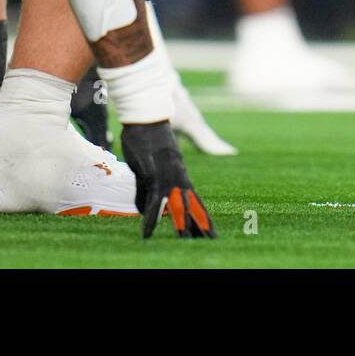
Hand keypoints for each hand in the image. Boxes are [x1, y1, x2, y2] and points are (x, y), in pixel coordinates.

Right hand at [121, 121, 215, 238]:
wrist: (146, 115)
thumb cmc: (146, 139)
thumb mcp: (146, 168)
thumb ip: (145, 189)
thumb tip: (144, 210)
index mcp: (180, 173)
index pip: (195, 199)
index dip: (202, 216)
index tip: (211, 232)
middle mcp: (178, 174)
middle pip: (191, 203)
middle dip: (199, 224)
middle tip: (209, 240)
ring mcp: (166, 171)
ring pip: (176, 202)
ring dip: (180, 223)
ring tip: (184, 240)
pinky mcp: (151, 170)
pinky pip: (153, 195)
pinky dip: (151, 214)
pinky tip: (149, 228)